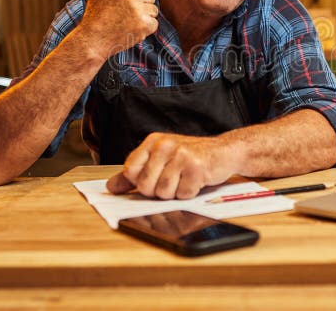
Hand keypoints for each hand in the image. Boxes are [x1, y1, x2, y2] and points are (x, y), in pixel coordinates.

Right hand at [80, 0, 158, 57]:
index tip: (119, 5)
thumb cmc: (95, 12)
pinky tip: (131, 30)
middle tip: (123, 15)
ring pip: (153, 10)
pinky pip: (154, 23)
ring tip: (127, 22)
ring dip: (144, 17)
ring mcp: (139, 10)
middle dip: (140, 5)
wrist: (93, 39)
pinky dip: (146, 29)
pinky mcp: (145, 25)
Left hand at [106, 133, 238, 198]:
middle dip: (158, 191)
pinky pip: (183, 194)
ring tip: (184, 179)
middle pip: (145, 186)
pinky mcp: (196, 166)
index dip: (140, 182)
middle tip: (173, 179)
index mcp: (153, 142)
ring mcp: (181, 155)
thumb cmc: (190, 156)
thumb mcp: (160, 160)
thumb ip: (134, 174)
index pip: (130, 171)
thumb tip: (112, 187)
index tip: (153, 179)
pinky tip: (195, 180)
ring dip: (175, 193)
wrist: (223, 151)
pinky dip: (189, 193)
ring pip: (163, 192)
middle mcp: (165, 145)